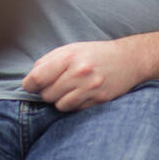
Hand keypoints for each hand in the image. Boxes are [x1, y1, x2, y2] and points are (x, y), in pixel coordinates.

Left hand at [22, 40, 144, 111]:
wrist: (129, 59)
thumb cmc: (95, 53)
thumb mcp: (71, 49)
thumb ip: (49, 61)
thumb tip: (31, 79)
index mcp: (68, 57)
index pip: (37, 78)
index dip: (29, 84)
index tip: (31, 85)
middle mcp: (78, 73)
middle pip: (47, 95)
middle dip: (47, 91)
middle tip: (57, 84)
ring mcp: (89, 88)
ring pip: (60, 106)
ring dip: (60, 100)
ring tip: (70, 89)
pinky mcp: (98, 100)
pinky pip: (75, 110)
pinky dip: (74, 104)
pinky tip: (81, 93)